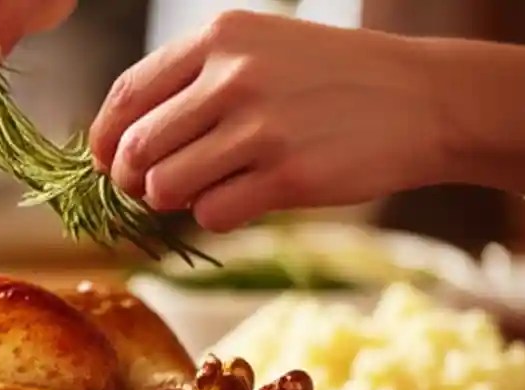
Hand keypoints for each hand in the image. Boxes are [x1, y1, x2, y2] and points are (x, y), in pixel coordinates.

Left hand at [89, 11, 446, 232]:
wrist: (422, 99)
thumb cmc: (326, 79)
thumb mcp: (258, 50)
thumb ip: (190, 84)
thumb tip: (113, 146)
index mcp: (218, 38)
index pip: (127, 95)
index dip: (103, 139)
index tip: (104, 162)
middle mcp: (233, 76)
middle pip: (136, 149)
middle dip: (133, 179)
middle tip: (154, 188)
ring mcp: (260, 126)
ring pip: (164, 187)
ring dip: (175, 200)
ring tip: (207, 187)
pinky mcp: (287, 175)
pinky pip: (210, 215)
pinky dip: (218, 216)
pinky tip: (247, 197)